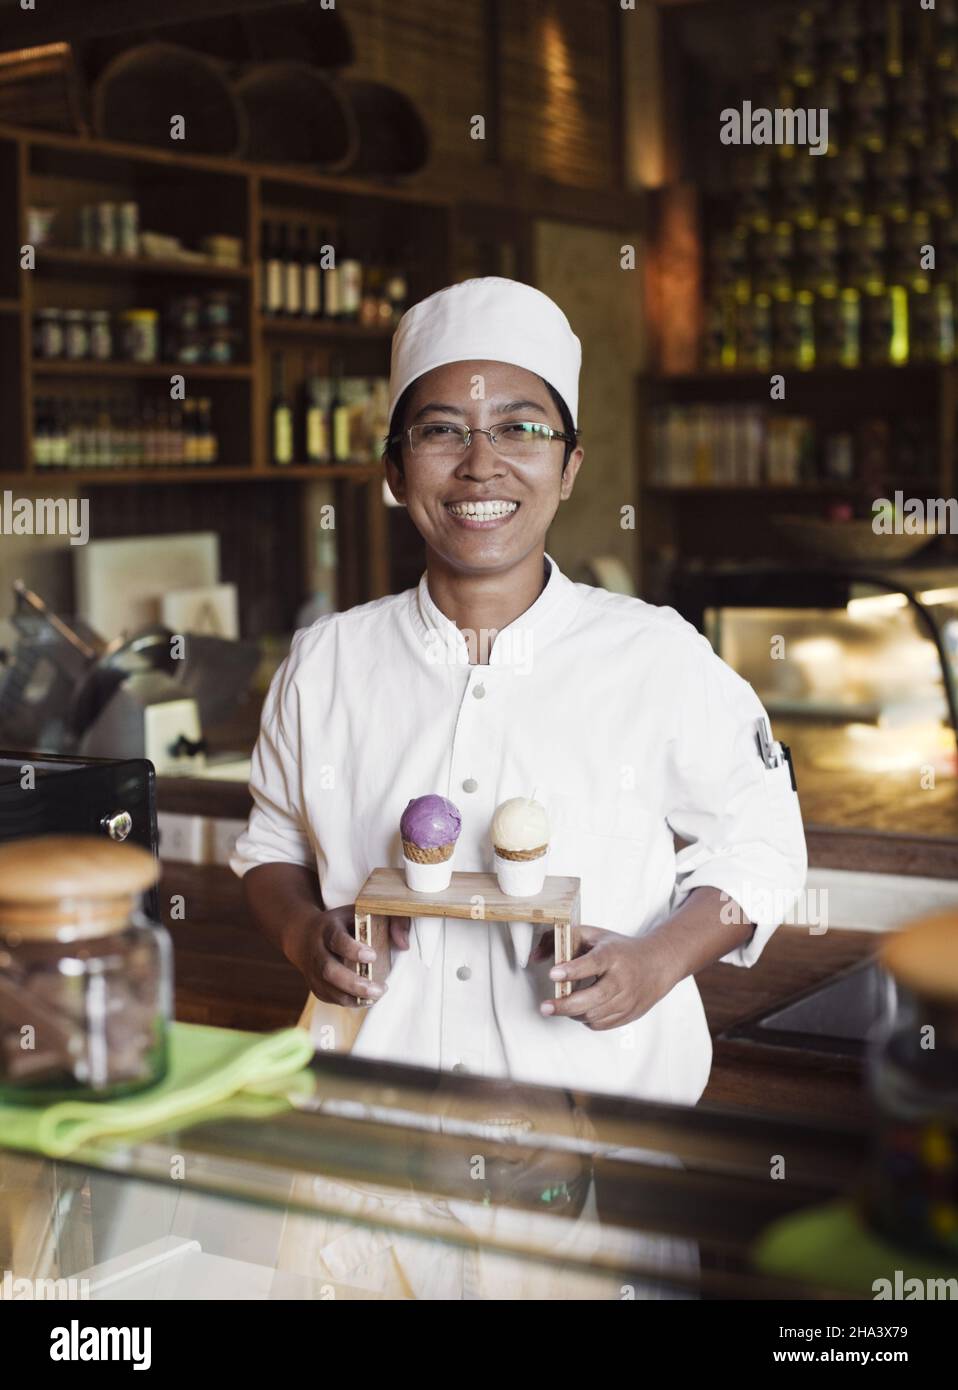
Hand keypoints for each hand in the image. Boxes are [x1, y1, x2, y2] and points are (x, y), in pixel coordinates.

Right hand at [284, 904, 407, 1007]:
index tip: (372, 956)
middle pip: (329, 970)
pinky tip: (367, 999)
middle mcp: (316, 950)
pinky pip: (330, 997)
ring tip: (377, 996)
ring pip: (328, 988)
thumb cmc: (342, 923)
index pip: (336, 939)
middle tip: (379, 989)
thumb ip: (390, 919)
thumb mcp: (363, 910)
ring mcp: (313, 970)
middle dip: (354, 983)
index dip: (352, 949)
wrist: (303, 934)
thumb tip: (404, 944)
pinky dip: (348, 1002)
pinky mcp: (315, 985)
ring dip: (353, 997)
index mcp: (327, 927)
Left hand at [537, 925, 680, 1030]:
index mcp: (613, 955)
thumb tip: (534, 957)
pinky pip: (600, 1024)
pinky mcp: (629, 1014)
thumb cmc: (620, 949)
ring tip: (564, 1004)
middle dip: (565, 1005)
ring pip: (594, 1014)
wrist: (657, 964)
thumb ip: (562, 941)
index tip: (553, 973)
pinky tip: (582, 1008)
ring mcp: (627, 999)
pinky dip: (586, 1019)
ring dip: (573, 1012)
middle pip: (593, 998)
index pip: (593, 963)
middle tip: (545, 1007)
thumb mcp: (593, 935)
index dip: (572, 970)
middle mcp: (622, 979)